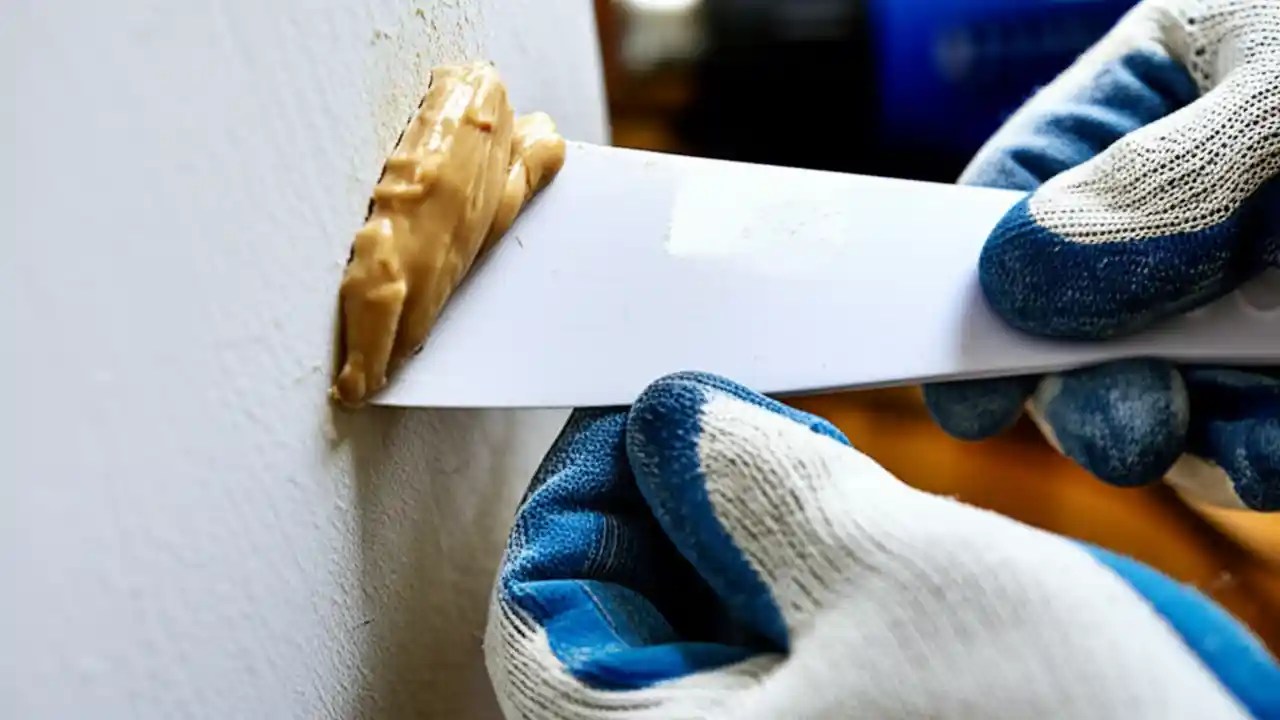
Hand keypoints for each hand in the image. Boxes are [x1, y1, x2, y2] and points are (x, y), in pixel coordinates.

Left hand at [485, 372, 1275, 718]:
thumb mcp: (900, 574)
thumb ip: (760, 482)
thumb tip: (677, 419)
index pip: (538, 612)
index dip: (574, 494)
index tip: (640, 414)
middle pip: (616, 635)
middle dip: (667, 516)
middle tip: (732, 432)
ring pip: (702, 659)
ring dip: (738, 555)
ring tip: (814, 478)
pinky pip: (782, 689)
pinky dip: (800, 610)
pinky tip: (863, 555)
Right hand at [922, 0, 1278, 509]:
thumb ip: (1165, 175)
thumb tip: (1026, 272)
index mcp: (1155, 90)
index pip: (1018, 189)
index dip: (972, 288)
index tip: (963, 384)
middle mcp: (1187, 196)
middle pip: (1078, 311)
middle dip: (1087, 382)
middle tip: (1121, 426)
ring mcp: (1249, 281)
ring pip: (1166, 382)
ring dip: (1181, 433)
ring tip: (1237, 445)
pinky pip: (1250, 424)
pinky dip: (1252, 454)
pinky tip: (1269, 453)